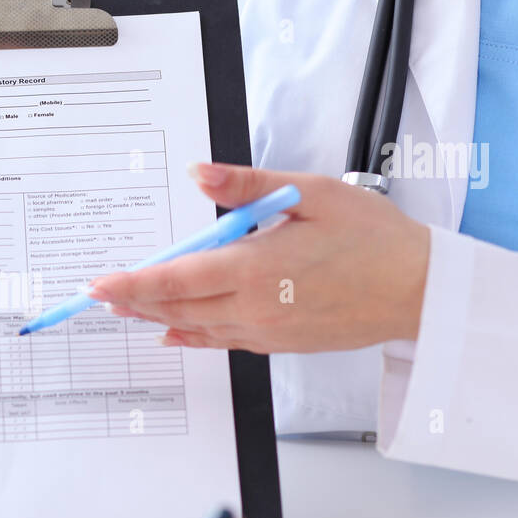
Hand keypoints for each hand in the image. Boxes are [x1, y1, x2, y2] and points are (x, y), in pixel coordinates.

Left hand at [88, 163, 429, 352]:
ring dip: (156, 317)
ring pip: (195, 327)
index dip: (132, 283)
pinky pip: (221, 341)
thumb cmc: (373, 238)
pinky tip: (172, 331)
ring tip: (125, 307)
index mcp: (258, 268)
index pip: (177, 279)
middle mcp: (255, 308)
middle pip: (177, 307)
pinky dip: (191, 335)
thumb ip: (247, 186)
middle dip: (133, 300)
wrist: (418, 290)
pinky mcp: (279, 344)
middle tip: (99, 295)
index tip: (99, 283)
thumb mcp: (311, 193)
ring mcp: (266, 331)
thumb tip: (199, 174)